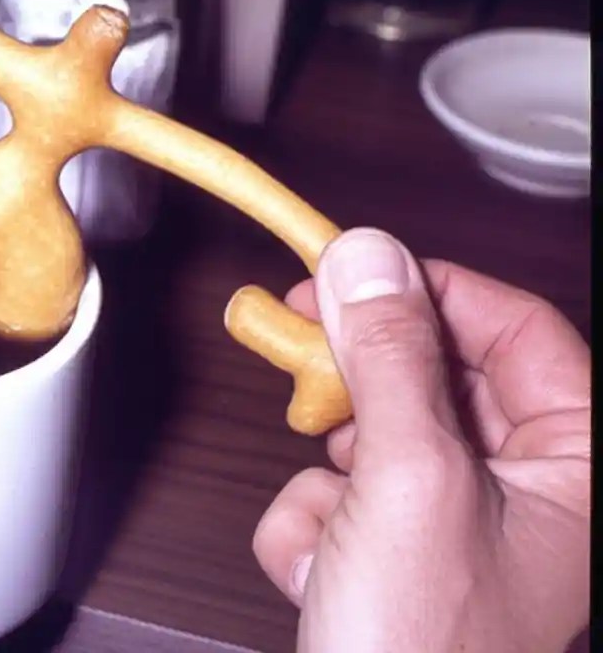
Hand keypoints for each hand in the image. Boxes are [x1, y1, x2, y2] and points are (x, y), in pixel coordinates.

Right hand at [252, 229, 589, 651]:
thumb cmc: (422, 650)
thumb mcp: (409, 481)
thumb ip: (392, 360)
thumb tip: (369, 258)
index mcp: (572, 469)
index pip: (515, 332)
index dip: (432, 288)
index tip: (355, 264)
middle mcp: (523, 493)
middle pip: (436, 377)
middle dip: (362, 385)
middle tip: (301, 345)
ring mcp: (454, 527)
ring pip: (375, 434)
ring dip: (330, 474)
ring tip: (333, 525)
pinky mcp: (395, 556)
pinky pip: (340, 494)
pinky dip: (312, 524)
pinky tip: (319, 575)